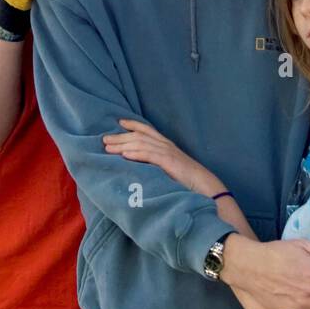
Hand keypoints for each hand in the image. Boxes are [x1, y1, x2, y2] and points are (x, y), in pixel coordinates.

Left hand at [102, 119, 222, 195]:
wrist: (205, 185)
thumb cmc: (187, 180)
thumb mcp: (169, 169)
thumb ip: (156, 165)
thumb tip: (140, 168)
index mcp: (166, 145)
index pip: (147, 129)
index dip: (132, 125)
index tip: (118, 123)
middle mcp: (165, 144)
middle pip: (139, 135)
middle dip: (120, 136)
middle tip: (104, 139)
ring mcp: (167, 152)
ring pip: (140, 143)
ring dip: (122, 144)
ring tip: (108, 147)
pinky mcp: (168, 161)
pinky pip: (148, 154)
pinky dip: (135, 153)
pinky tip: (124, 154)